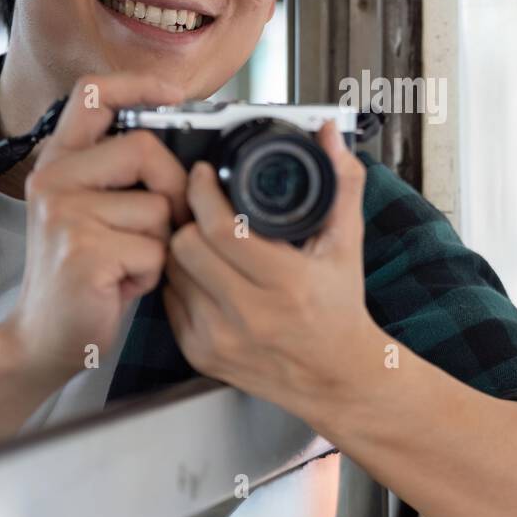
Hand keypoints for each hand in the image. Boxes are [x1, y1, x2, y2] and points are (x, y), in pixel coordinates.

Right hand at [2, 72, 190, 381]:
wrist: (45, 339)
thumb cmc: (88, 274)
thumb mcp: (97, 212)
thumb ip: (126, 176)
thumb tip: (191, 157)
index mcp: (59, 162)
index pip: (92, 94)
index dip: (138, 84)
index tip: (176, 95)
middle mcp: (54, 180)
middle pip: (144, 148)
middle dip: (173, 188)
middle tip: (164, 224)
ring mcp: (64, 215)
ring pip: (157, 207)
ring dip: (160, 243)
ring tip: (129, 262)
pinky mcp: (82, 252)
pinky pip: (154, 249)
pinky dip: (153, 273)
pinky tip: (123, 284)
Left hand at [161, 121, 378, 412]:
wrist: (336, 378)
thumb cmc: (340, 310)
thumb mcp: (346, 246)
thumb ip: (342, 186)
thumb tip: (330, 138)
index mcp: (286, 284)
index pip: (221, 229)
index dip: (204, 192)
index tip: (204, 175)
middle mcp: (249, 315)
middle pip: (186, 246)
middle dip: (191, 218)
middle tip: (204, 207)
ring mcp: (219, 338)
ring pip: (173, 270)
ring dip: (184, 248)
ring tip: (206, 239)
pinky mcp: (200, 353)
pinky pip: (170, 299)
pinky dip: (183, 280)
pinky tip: (205, 273)